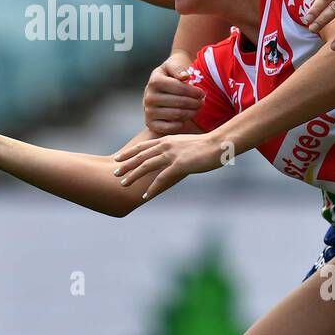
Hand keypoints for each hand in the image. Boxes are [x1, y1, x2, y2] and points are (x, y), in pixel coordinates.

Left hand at [112, 131, 230, 200]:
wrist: (219, 144)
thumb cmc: (207, 145)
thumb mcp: (187, 143)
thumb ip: (176, 147)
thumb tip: (171, 154)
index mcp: (167, 139)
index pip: (143, 146)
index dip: (129, 152)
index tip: (118, 158)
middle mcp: (166, 145)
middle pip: (140, 156)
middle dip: (126, 165)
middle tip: (114, 172)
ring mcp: (172, 155)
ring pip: (146, 166)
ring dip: (133, 175)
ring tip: (123, 183)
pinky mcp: (179, 165)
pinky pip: (161, 178)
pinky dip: (152, 188)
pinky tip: (145, 195)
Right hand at [143, 52, 203, 134]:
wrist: (157, 89)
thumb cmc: (169, 76)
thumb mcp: (172, 66)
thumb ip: (178, 68)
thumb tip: (185, 76)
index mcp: (155, 81)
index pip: (180, 89)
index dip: (194, 92)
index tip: (202, 93)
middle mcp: (149, 97)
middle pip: (181, 103)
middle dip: (195, 103)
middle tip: (202, 102)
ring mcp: (148, 111)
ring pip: (177, 115)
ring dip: (191, 113)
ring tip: (197, 108)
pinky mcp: (150, 123)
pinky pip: (169, 127)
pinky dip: (180, 123)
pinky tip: (185, 118)